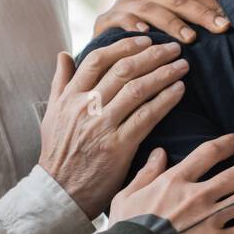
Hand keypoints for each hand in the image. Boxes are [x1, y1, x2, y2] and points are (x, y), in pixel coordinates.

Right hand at [38, 36, 188, 217]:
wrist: (60, 193)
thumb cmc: (59, 154)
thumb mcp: (52, 114)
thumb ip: (60, 82)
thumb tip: (64, 53)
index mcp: (70, 97)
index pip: (99, 59)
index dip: (125, 46)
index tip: (145, 40)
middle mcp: (85, 107)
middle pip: (123, 69)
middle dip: (152, 54)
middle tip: (172, 48)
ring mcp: (101, 126)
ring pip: (137, 89)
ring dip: (164, 73)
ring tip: (182, 65)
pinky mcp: (118, 146)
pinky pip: (146, 116)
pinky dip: (165, 100)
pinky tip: (179, 90)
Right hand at [93, 0, 229, 43]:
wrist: (106, 37)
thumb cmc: (145, 31)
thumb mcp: (168, 18)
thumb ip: (190, 15)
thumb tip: (226, 21)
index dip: (212, 7)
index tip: (230, 23)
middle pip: (177, 0)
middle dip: (201, 14)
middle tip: (220, 28)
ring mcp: (124, 3)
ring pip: (152, 10)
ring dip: (172, 24)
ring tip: (190, 38)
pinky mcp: (106, 19)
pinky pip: (121, 20)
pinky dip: (133, 26)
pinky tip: (146, 34)